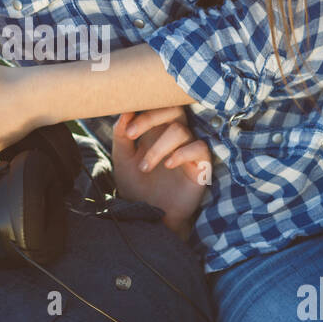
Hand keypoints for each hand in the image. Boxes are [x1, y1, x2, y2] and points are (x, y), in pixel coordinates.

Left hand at [112, 110, 211, 235]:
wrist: (149, 215)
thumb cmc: (137, 186)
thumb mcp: (122, 160)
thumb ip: (121, 136)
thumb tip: (124, 111)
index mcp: (156, 130)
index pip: (157, 105)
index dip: (143, 110)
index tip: (126, 129)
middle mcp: (174, 136)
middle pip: (174, 109)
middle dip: (150, 118)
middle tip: (130, 135)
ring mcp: (188, 149)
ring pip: (181, 131)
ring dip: (158, 147)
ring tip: (144, 167)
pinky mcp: (201, 166)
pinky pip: (200, 148)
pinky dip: (183, 153)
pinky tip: (168, 165)